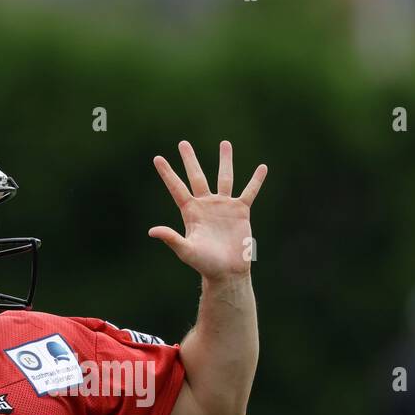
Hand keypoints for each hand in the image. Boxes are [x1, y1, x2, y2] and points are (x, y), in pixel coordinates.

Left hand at [149, 141, 265, 282]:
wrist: (227, 271)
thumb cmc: (205, 264)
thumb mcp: (186, 250)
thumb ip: (171, 238)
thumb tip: (152, 231)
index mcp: (191, 212)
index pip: (177, 188)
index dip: (167, 173)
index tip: (157, 158)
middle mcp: (206, 205)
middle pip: (197, 177)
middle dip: (190, 160)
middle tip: (183, 143)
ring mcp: (223, 206)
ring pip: (224, 178)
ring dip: (225, 160)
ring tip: (225, 143)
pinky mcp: (241, 211)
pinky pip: (249, 192)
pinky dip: (256, 180)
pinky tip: (262, 167)